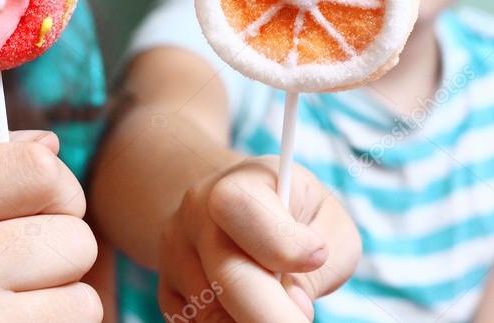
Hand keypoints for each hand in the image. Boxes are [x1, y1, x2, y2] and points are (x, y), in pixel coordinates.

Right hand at [158, 156, 360, 321]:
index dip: (282, 243)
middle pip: (226, 275)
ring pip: (210, 309)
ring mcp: (175, 252)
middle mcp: (196, 213)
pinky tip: (246, 307)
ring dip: (250, 318)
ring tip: (278, 305)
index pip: (241, 208)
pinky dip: (228, 322)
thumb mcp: (326, 222)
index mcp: (239, 183)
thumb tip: (293, 304)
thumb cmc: (295, 215)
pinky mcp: (167, 288)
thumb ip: (323, 262)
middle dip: (270, 313)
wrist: (234, 207)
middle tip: (302, 321)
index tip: (316, 256)